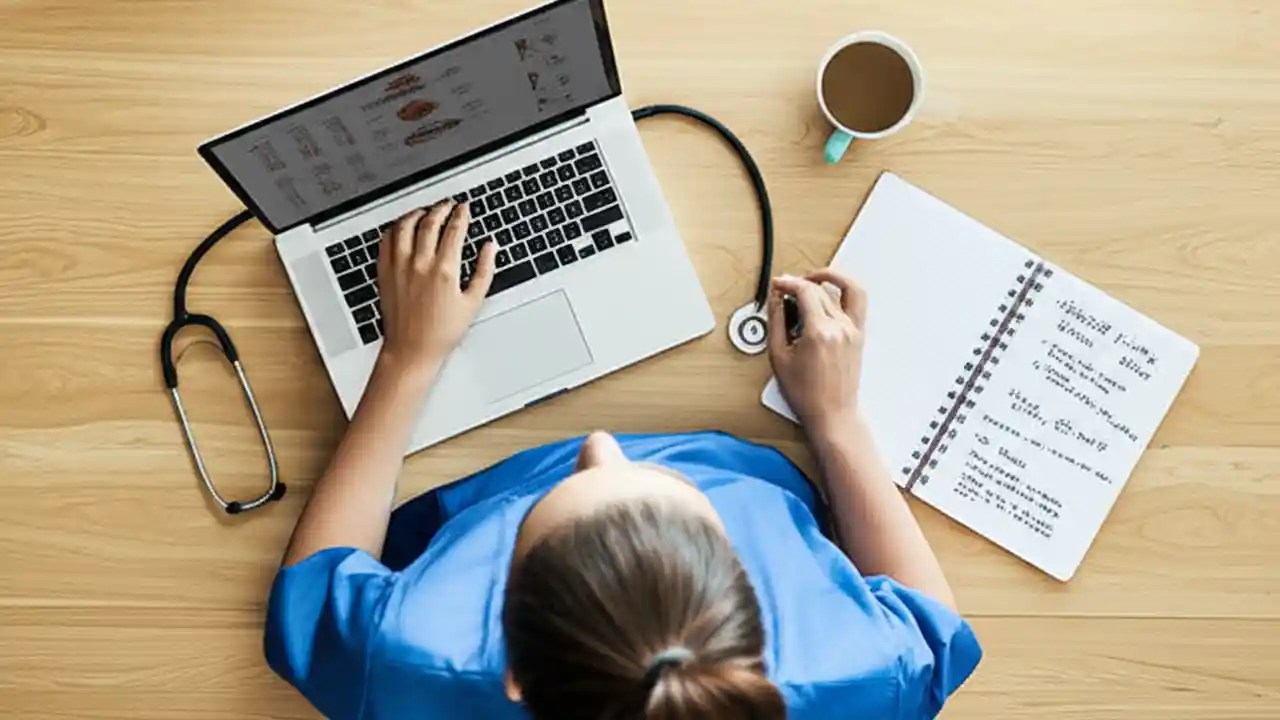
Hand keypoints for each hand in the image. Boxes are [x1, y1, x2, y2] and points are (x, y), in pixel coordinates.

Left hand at [376, 200, 496, 377]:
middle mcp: (419, 264)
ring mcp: (399, 267)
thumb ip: (485, 270)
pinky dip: (395, 227)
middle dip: (441, 208)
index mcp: (444, 271)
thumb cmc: (442, 332)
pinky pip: (386, 240)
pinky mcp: (384, 272)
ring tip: (425, 211)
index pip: (454, 230)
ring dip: (417, 213)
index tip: (464, 208)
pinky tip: (403, 226)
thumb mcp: (473, 302)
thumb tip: (490, 247)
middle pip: (429, 222)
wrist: (412, 350)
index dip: (461, 214)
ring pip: (405, 226)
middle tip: (448, 205)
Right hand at [768, 269, 867, 437]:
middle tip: (786, 288)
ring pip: (844, 290)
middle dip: (801, 282)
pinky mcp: (859, 335)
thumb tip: (776, 299)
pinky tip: (830, 294)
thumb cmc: (806, 394)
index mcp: (819, 333)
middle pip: (821, 289)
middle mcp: (840, 328)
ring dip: (829, 278)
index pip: (805, 291)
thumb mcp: (779, 356)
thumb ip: (776, 322)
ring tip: (814, 279)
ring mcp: (853, 331)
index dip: (788, 283)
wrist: (832, 414)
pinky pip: (858, 302)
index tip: (778, 285)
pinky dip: (844, 291)